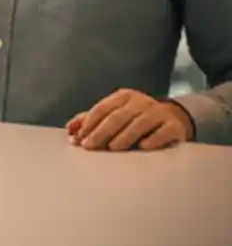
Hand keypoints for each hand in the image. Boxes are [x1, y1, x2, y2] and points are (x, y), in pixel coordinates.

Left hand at [67, 89, 194, 151]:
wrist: (175, 120)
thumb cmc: (136, 120)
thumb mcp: (115, 115)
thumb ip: (91, 120)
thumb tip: (70, 128)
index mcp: (123, 97)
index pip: (102, 109)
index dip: (88, 124)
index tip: (78, 140)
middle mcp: (141, 102)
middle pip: (118, 116)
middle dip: (101, 132)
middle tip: (89, 146)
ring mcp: (159, 113)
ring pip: (139, 123)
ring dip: (125, 136)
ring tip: (112, 148)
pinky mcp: (174, 126)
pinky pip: (162, 132)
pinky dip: (152, 140)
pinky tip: (143, 147)